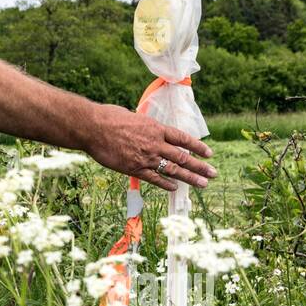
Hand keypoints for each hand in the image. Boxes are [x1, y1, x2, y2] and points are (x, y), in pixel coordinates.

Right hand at [80, 102, 216, 191]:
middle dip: (200, 166)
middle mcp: (155, 144)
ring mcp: (145, 157)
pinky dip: (166, 184)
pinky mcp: (133, 168)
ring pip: (173, 170)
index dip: (197, 147)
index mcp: (155, 128)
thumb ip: (145, 127)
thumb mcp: (133, 117)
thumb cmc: (109, 117)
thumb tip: (149, 130)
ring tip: (202, 184)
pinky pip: (154, 178)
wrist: (92, 127)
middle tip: (213, 173)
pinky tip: (175, 188)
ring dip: (190, 178)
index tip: (209, 153)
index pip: (183, 139)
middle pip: (182, 157)